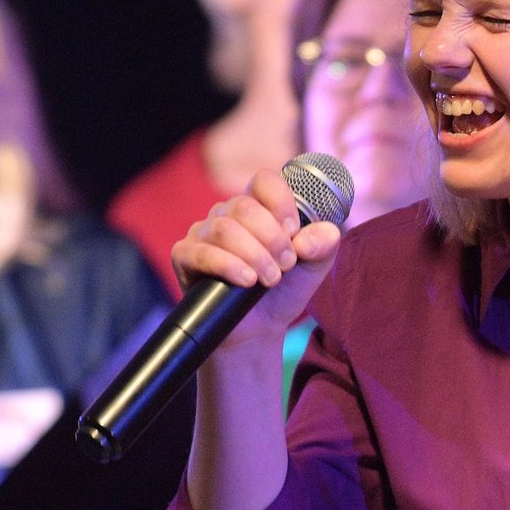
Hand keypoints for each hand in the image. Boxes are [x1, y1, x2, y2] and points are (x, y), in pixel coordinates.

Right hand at [170, 170, 341, 348]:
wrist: (259, 329)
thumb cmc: (284, 289)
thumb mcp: (314, 267)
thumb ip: (324, 245)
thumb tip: (324, 233)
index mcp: (258, 207)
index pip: (264, 180)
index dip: (281, 202)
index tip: (294, 232)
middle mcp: (227, 214)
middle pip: (244, 206)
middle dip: (272, 239)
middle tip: (286, 265)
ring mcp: (203, 233)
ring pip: (224, 228)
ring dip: (254, 255)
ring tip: (270, 279)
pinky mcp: (185, 256)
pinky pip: (201, 252)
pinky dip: (228, 265)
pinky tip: (246, 280)